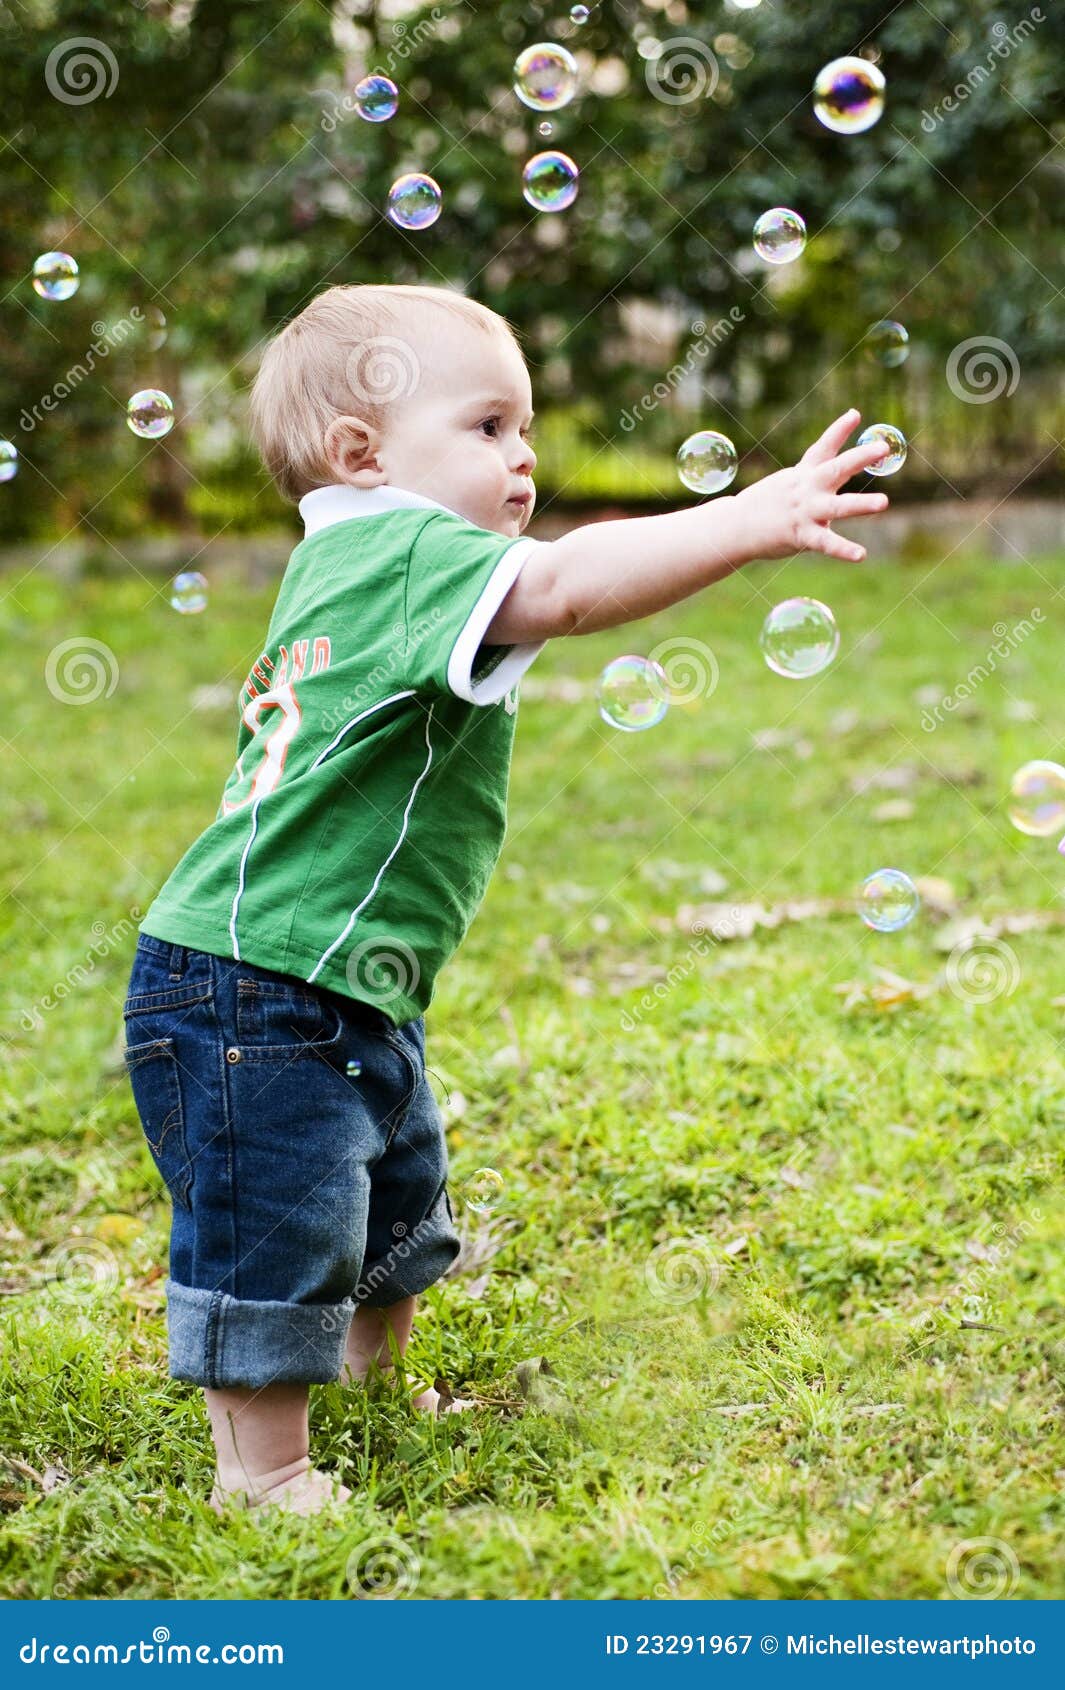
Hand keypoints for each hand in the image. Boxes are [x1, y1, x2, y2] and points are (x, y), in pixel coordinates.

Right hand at [729, 409, 890, 563]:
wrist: (735, 526)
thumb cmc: (764, 505)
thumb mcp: (788, 483)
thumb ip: (812, 476)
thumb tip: (835, 468)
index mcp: (803, 474)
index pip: (822, 448)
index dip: (839, 430)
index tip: (855, 414)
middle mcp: (806, 489)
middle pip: (836, 469)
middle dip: (860, 457)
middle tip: (883, 448)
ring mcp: (805, 512)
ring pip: (837, 507)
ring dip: (860, 504)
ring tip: (883, 502)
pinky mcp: (801, 535)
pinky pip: (826, 543)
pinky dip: (843, 550)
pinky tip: (861, 555)